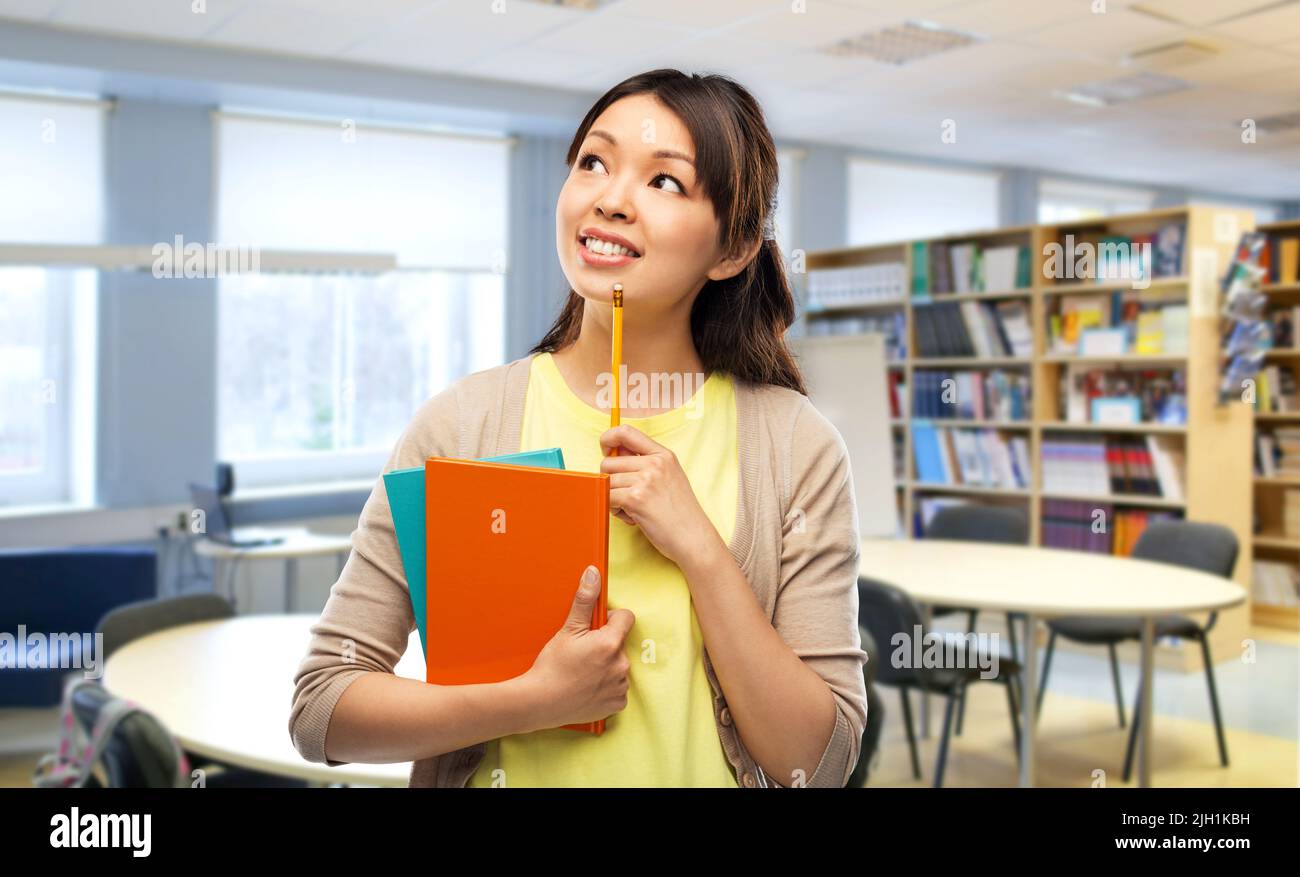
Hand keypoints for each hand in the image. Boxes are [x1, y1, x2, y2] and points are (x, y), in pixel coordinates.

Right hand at [524, 566, 633, 729]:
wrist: (539, 702)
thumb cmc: (552, 666)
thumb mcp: (567, 630)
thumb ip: (585, 600)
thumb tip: (594, 573)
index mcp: (610, 643)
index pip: (626, 618)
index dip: (611, 619)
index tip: (595, 627)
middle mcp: (621, 665)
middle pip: (619, 644)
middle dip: (605, 644)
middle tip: (581, 653)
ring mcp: (620, 686)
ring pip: (618, 666)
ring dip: (606, 666)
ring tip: (582, 672)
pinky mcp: (616, 704)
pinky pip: (617, 689)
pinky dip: (605, 687)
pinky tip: (587, 687)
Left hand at [599, 424, 723, 567]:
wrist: (693, 538)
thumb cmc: (680, 513)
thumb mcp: (669, 477)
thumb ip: (645, 463)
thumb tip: (613, 454)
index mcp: (663, 454)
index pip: (626, 432)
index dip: (608, 439)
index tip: (606, 452)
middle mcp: (655, 463)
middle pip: (609, 462)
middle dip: (611, 481)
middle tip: (627, 497)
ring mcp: (646, 479)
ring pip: (606, 482)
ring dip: (613, 499)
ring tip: (633, 510)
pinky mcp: (636, 498)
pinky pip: (608, 498)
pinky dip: (615, 511)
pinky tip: (632, 517)